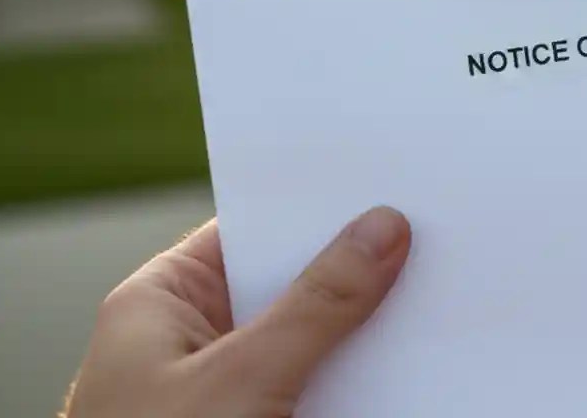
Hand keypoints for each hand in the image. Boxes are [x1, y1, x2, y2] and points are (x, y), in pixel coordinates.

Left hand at [64, 207, 410, 417]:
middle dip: (352, 274)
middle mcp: (189, 342)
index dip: (313, 211)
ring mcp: (223, 393)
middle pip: (287, 286)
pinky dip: (356, 383)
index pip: (249, 231)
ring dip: (362, 335)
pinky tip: (405, 374)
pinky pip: (317, 390)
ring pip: (310, 344)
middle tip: (421, 249)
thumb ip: (317, 305)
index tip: (382, 193)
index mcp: (159, 304)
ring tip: (427, 313)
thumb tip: (378, 232)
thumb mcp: (243, 377)